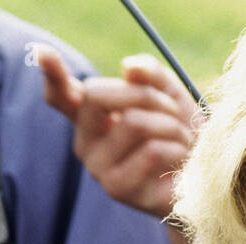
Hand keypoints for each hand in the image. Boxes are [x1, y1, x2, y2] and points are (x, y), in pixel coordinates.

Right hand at [39, 46, 201, 219]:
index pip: (60, 95)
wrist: (204, 177)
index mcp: (91, 117)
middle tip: (173, 109)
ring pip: (134, 123)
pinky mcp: (118, 189)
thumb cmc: (181, 134)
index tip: (41, 52)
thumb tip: (129, 67)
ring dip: (170, 125)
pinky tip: (181, 160)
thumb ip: (149, 74)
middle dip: (145, 94)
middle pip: (96, 96)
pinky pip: (152, 151)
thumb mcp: (169, 94)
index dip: (51, 73)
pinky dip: (177, 148)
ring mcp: (98, 168)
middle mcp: (86, 142)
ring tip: (182, 139)